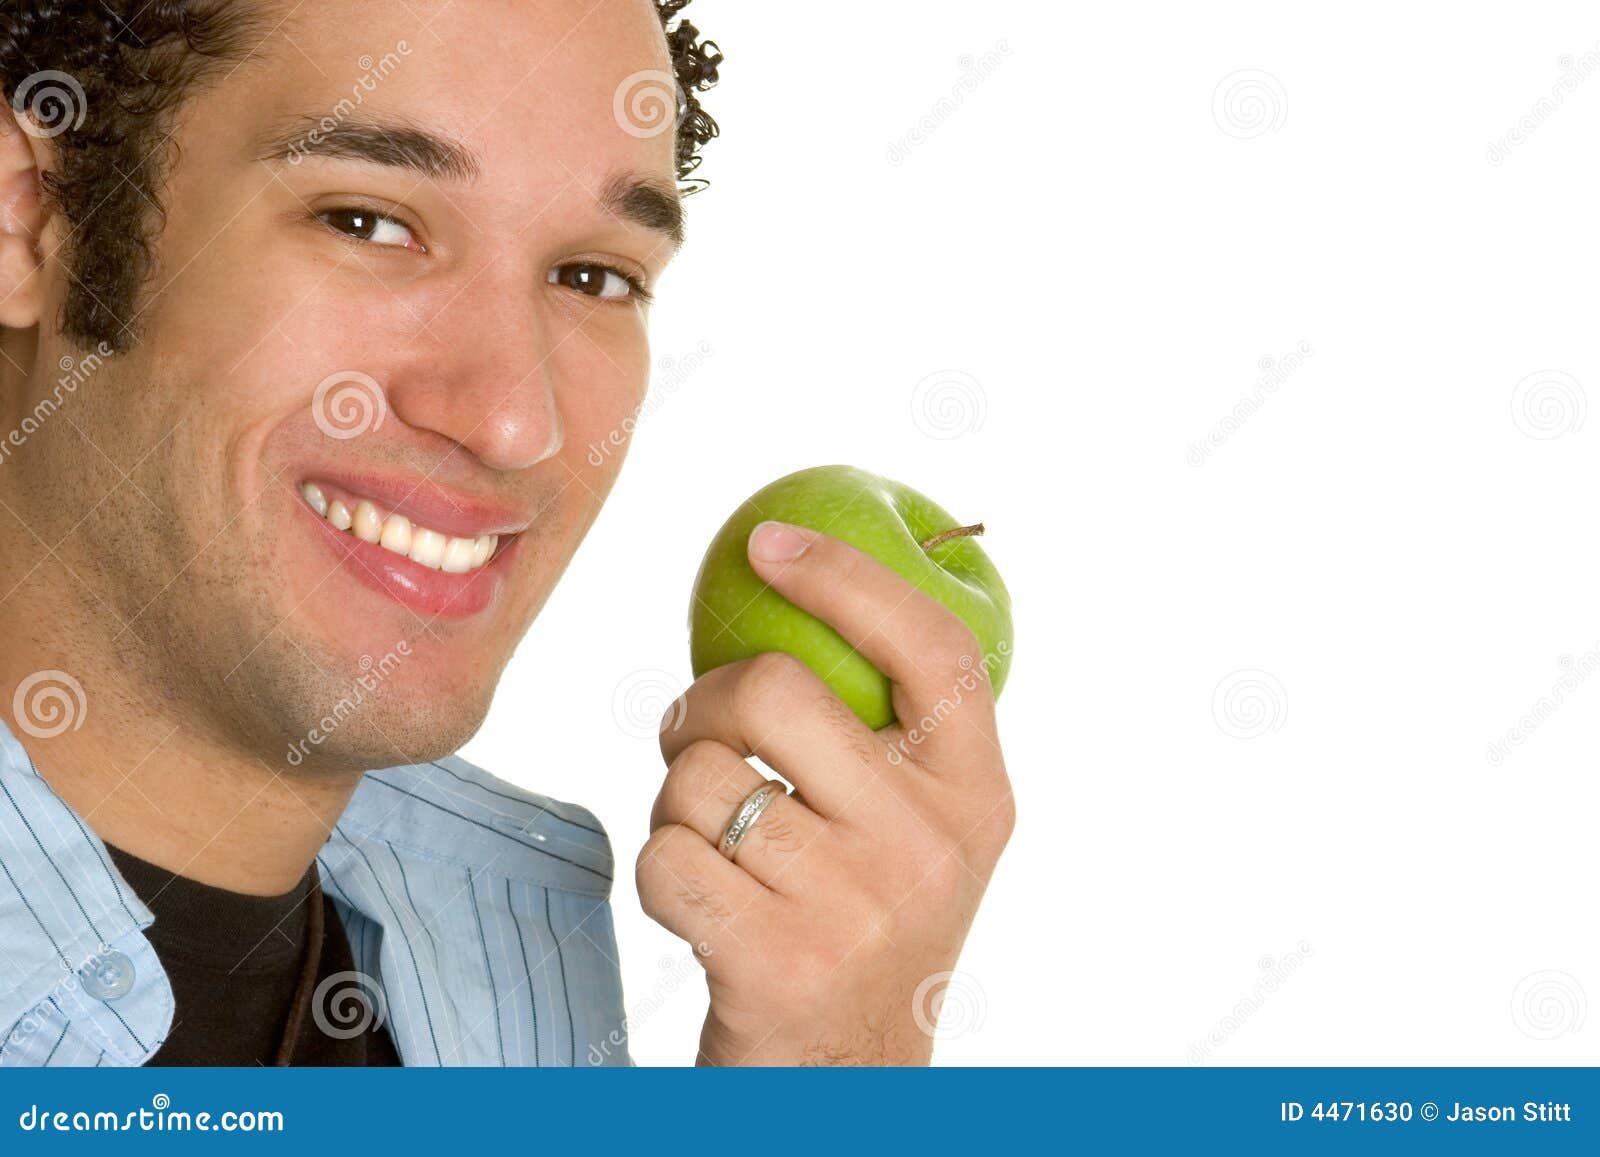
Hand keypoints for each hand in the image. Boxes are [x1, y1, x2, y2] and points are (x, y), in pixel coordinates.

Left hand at [637, 521, 1014, 1064]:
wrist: (848, 1083)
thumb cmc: (860, 928)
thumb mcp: (912, 835)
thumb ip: (880, 739)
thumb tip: (789, 590)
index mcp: (977, 796)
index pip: (930, 647)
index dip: (848, 578)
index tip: (770, 540)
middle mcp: (932, 844)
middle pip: (776, 691)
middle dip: (704, 706)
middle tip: (695, 737)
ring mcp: (859, 905)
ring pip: (703, 779)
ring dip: (679, 809)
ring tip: (717, 853)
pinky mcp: (778, 961)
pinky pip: (666, 857)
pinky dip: (660, 875)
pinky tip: (702, 911)